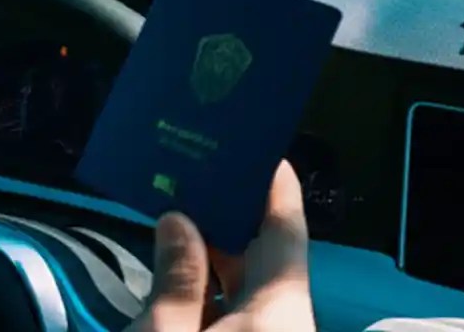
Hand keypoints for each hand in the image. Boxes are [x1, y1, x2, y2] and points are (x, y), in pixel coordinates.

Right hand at [126, 161, 315, 331]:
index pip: (286, 234)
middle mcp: (284, 324)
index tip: (259, 150)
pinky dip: (209, 292)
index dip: (276, 189)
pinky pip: (235, 315)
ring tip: (179, 214)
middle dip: (230, 219)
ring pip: (247, 291)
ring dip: (215, 257)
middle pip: (264, 260)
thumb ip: (177, 279)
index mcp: (280, 312)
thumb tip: (178, 223)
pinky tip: (178, 273)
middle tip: (199, 174)